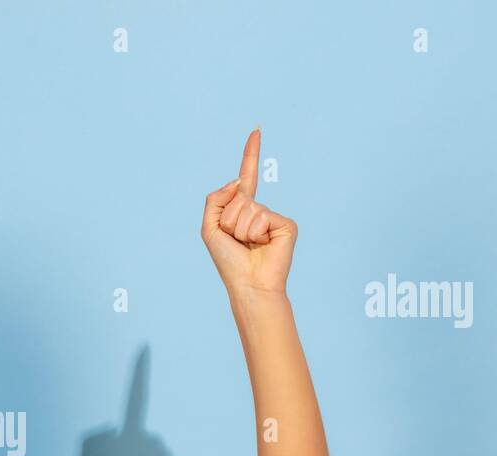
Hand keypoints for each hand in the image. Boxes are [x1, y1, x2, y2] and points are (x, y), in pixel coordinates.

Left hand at [200, 128, 296, 296]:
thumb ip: (215, 199)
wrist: (248, 284)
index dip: (250, 154)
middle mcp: (260, 210)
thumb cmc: (229, 262)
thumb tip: (237, 181)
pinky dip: (254, 233)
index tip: (256, 130)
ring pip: (247, 208)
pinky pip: (261, 216)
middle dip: (229, 221)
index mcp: (243, 209)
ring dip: (240, 229)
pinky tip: (262, 245)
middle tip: (237, 241)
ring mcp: (274, 216)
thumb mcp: (209, 229)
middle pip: (237, 198)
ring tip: (248, 246)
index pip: (247, 176)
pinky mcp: (287, 224)